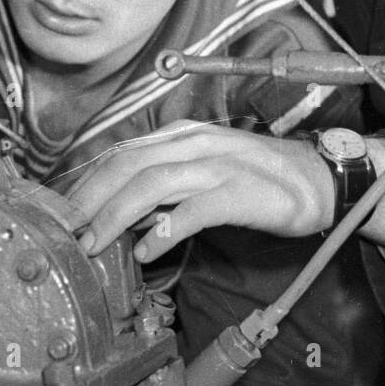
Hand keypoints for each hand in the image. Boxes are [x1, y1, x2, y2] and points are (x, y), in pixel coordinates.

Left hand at [66, 120, 335, 261]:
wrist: (320, 180)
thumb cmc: (260, 178)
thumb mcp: (205, 168)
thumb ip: (166, 183)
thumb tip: (122, 210)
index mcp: (183, 134)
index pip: (123, 153)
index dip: (88, 181)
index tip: (64, 211)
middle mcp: (196, 143)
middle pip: (128, 165)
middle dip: (91, 199)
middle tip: (66, 231)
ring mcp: (219, 165)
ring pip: (152, 184)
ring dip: (115, 216)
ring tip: (94, 243)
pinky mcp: (240, 192)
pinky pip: (192, 211)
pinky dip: (163, 231)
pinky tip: (146, 251)